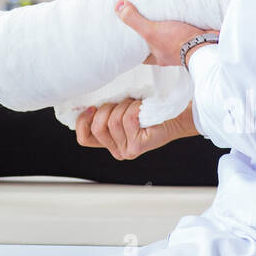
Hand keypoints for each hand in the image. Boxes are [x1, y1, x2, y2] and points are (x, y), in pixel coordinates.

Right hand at [74, 98, 197, 158]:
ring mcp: (128, 150)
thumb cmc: (147, 110)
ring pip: (113, 121)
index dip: (84, 121)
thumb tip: (81, 105)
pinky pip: (127, 119)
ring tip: (135, 106)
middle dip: (108, 108)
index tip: (92, 107)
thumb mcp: (119, 110)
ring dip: (124, 106)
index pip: (84, 138)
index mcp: (109, 144)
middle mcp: (118, 151)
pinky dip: (134, 107)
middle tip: (122, 104)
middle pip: (98, 127)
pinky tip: (142, 109)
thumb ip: (102, 112)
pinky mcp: (139, 146)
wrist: (174, 116)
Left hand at [114, 0, 217, 68]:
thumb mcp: (151, 31)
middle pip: (155, 43)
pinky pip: (184, 27)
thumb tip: (118, 7)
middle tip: (142, 19)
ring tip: (160, 10)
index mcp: (157, 56)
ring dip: (167, 25)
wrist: (207, 44)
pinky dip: (181, 20)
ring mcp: (182, 45)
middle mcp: (169, 53)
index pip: (140, 55)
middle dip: (150, 33)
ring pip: (170, 35)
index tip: (127, 37)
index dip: (133, 47)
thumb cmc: (179, 43)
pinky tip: (178, 9)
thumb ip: (134, 20)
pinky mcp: (193, 35)